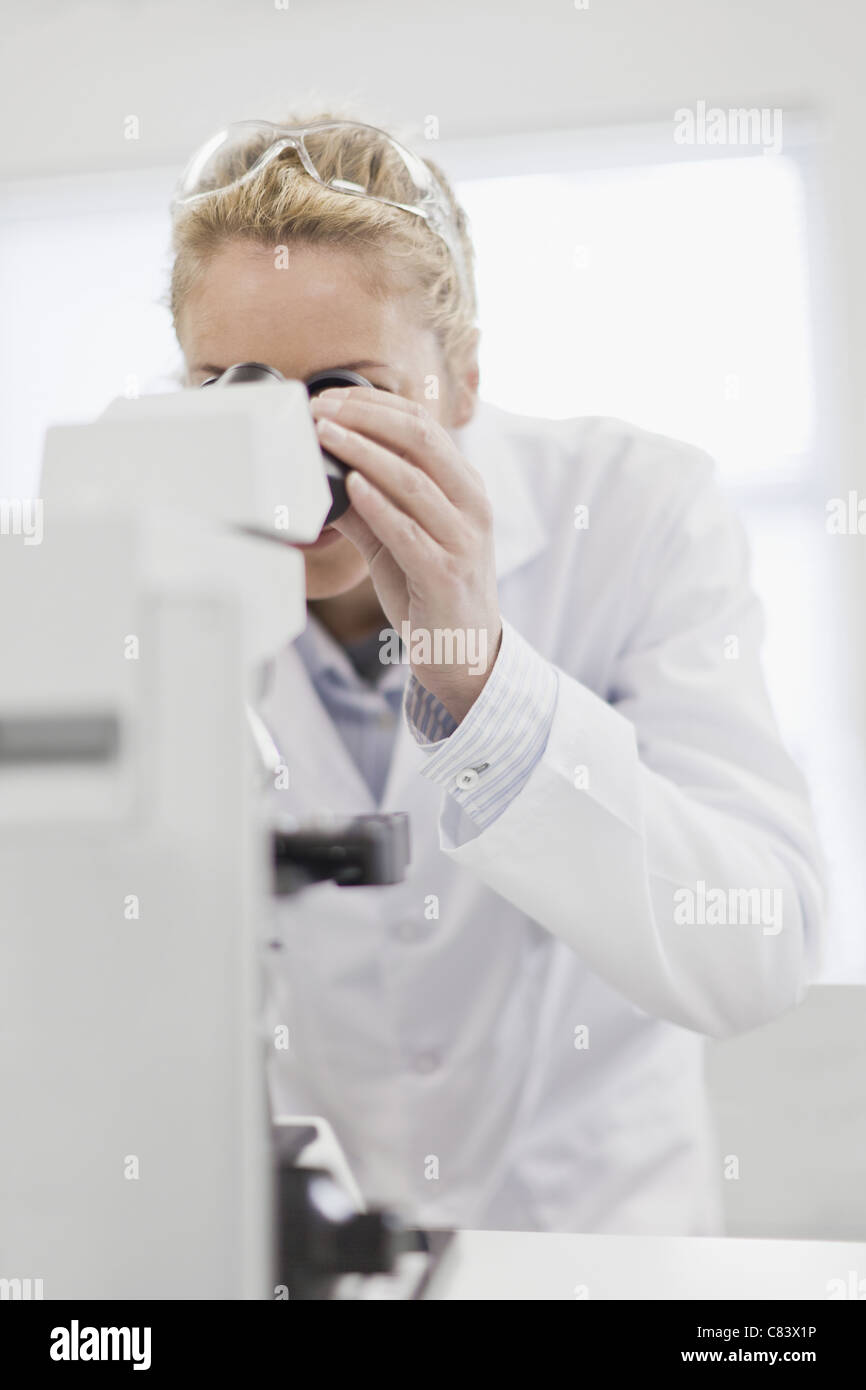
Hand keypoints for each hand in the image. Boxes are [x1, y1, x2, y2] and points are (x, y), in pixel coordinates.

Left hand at [310, 386, 501, 723]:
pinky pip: (409, 531)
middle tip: (320, 411)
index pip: (422, 425)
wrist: (464, 650)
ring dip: (363, 453)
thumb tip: (321, 476)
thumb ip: (366, 507)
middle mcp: (471, 505)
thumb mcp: (398, 538)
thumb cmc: (430, 589)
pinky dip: (378, 505)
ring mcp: (462, 539)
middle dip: (365, 418)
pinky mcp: (445, 574)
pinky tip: (350, 486)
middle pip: (420, 440)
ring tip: (325, 437)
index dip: (373, 406)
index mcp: (464, 486)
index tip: (329, 399)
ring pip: (412, 481)